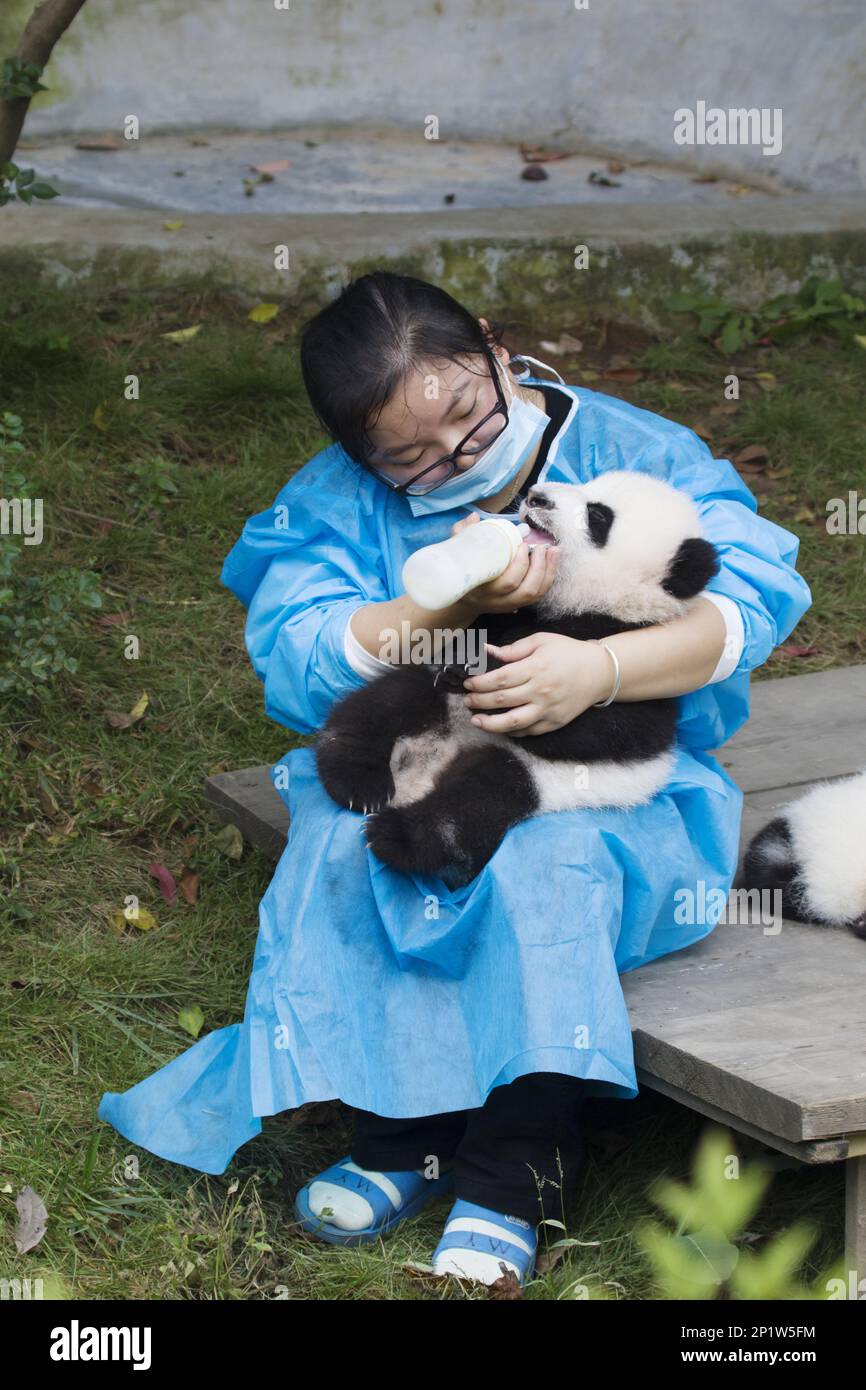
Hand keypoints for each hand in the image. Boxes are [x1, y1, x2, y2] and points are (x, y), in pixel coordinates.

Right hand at [449, 513, 559, 615]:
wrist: (465, 597)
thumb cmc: (464, 570)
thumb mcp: (457, 553)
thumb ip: (463, 534)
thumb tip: (474, 517)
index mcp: (483, 589)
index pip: (508, 582)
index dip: (520, 564)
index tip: (523, 544)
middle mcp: (498, 601)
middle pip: (526, 590)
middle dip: (539, 567)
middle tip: (541, 546)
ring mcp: (510, 605)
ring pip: (535, 593)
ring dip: (548, 571)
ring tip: (553, 550)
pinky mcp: (519, 604)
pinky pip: (539, 594)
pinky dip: (549, 576)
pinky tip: (552, 559)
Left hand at [462, 632, 614, 734]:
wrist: (599, 672)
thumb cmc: (568, 653)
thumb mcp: (542, 641)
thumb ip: (514, 649)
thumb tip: (488, 651)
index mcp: (536, 668)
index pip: (500, 679)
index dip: (479, 683)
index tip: (467, 684)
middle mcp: (541, 691)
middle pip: (502, 700)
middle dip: (479, 701)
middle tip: (467, 700)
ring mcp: (548, 710)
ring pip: (513, 722)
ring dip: (490, 724)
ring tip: (476, 721)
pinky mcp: (554, 722)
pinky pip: (529, 731)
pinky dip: (512, 731)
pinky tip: (500, 727)